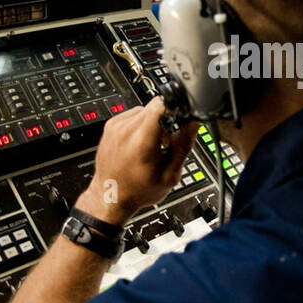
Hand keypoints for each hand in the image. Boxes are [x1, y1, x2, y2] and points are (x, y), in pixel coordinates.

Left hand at [74, 96, 196, 224]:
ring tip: (153, 144)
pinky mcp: (110, 126)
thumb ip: (183, 147)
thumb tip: (192, 124)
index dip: (175, 109)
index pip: (161, 105)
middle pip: (155, 106)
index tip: (179, 120)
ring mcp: (115, 126)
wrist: (111, 197)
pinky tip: (140, 142)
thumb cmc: (138, 191)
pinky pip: (132, 115)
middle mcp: (126, 130)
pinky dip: (140, 124)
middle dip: (165, 119)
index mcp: (142, 142)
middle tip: (166, 141)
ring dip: (152, 122)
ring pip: (144, 109)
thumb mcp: (170, 176)